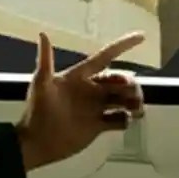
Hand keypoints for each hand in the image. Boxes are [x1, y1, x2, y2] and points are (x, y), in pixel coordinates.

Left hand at [16, 32, 146, 170]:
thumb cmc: (37, 112)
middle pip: (119, 81)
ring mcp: (96, 108)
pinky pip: (119, 119)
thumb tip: (42, 33)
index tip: (141, 37)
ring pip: (123, 99)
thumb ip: (45, 61)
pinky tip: (125, 121)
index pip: (105, 57)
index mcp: (80, 77)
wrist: (37, 144)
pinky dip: (126, 119)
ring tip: (136, 109)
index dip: (123, 46)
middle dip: (131, 84)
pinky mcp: (99, 125)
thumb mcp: (40, 85)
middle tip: (133, 94)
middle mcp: (91, 90)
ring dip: (134, 101)